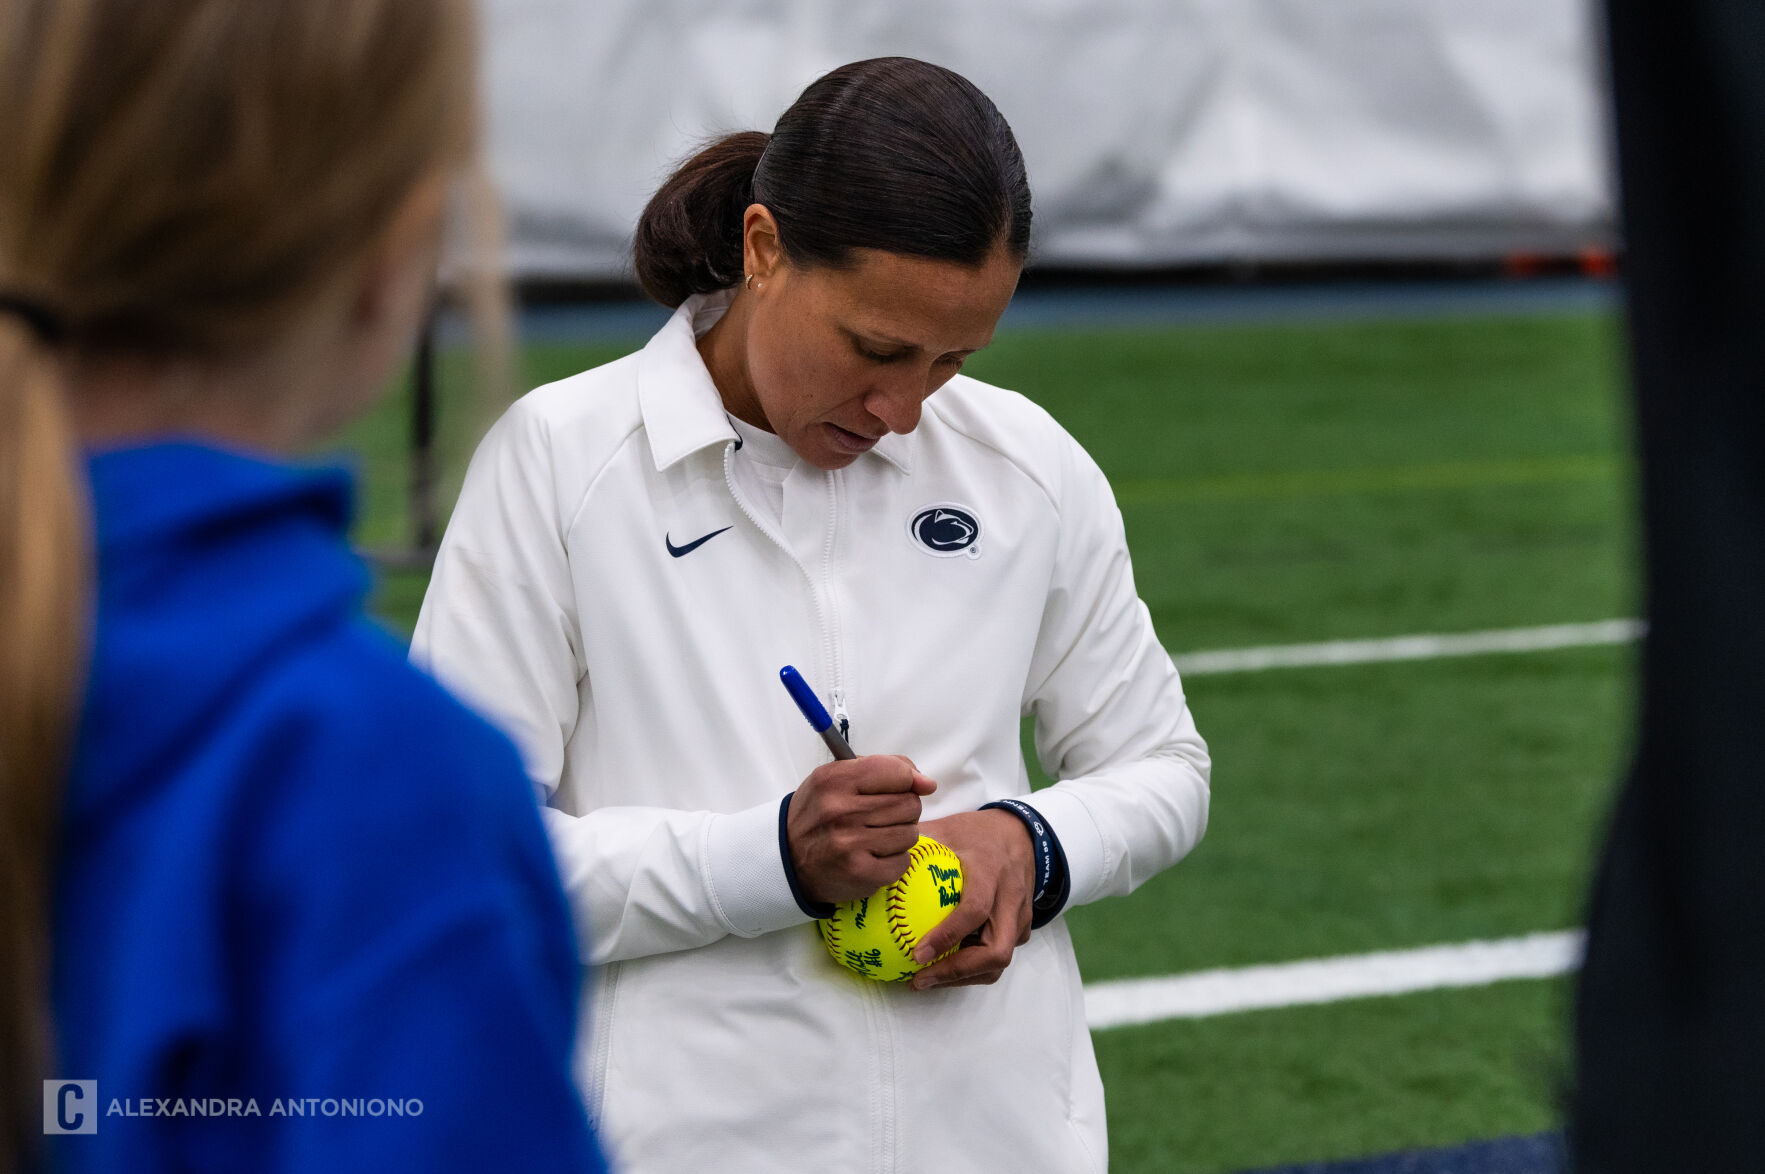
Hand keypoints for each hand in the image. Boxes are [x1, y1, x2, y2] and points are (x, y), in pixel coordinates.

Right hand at [787, 755, 936, 904]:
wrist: (788, 860)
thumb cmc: (820, 814)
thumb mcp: (838, 778)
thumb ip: (884, 769)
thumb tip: (927, 783)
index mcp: (834, 780)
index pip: (896, 772)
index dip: (906, 780)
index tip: (901, 788)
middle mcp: (841, 811)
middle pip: (909, 804)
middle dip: (903, 810)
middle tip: (880, 817)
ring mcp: (851, 845)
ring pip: (911, 834)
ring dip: (899, 836)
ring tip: (875, 838)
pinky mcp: (861, 874)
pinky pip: (903, 862)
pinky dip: (894, 861)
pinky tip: (873, 857)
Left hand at [908, 809, 1034, 989]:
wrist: (1022, 835)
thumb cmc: (978, 833)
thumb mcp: (947, 830)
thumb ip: (916, 844)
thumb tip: (876, 860)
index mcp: (990, 871)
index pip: (975, 909)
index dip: (947, 936)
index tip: (917, 953)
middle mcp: (1010, 898)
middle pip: (996, 951)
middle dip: (957, 972)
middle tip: (919, 978)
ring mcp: (1020, 916)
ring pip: (999, 961)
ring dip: (963, 977)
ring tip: (926, 979)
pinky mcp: (1022, 928)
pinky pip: (999, 955)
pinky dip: (973, 967)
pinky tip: (944, 966)